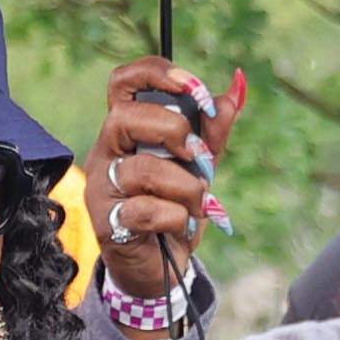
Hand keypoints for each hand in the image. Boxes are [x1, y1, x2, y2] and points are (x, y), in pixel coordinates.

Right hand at [88, 58, 225, 296]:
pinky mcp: (107, 223)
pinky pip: (147, 210)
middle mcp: (105, 153)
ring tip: (199, 204)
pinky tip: (179, 225)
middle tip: (197, 156)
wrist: (162, 267)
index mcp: (126, 130)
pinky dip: (176, 217)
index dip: (154, 72)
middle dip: (174, 132)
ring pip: (142, 169)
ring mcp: (101, 188)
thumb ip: (215, 129)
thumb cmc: (175, 206)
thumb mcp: (200, 164)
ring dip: (186, 186)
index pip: (122, 82)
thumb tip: (238, 85)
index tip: (192, 87)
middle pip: (126, 118)